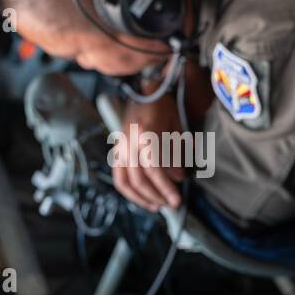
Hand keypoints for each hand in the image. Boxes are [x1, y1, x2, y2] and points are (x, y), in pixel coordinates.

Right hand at [110, 93, 184, 212]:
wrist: (143, 89)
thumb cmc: (163, 104)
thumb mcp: (175, 125)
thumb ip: (175, 152)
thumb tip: (177, 177)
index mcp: (145, 133)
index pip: (154, 168)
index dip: (166, 186)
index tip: (178, 196)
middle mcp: (129, 142)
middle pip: (140, 178)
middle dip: (157, 195)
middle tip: (172, 203)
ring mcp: (120, 147)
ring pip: (126, 181)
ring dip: (142, 197)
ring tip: (158, 205)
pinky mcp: (117, 150)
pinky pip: (119, 176)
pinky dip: (130, 191)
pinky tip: (143, 198)